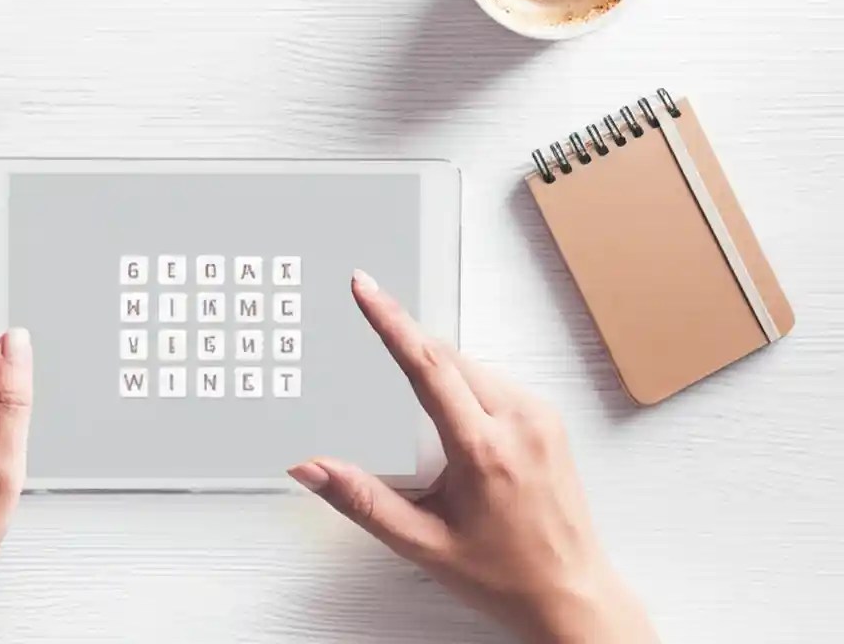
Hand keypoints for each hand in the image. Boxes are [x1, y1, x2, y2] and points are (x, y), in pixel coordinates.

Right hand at [288, 271, 656, 643]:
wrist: (570, 594)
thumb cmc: (503, 575)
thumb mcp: (420, 543)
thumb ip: (361, 500)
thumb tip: (312, 468)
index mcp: (484, 449)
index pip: (427, 366)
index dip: (390, 321)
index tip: (365, 288)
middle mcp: (519, 422)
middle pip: (447, 358)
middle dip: (408, 345)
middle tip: (372, 329)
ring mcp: (540, 417)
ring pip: (470, 366)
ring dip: (437, 370)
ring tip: (425, 423)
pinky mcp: (549, 420)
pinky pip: (494, 382)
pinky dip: (464, 386)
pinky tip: (456, 423)